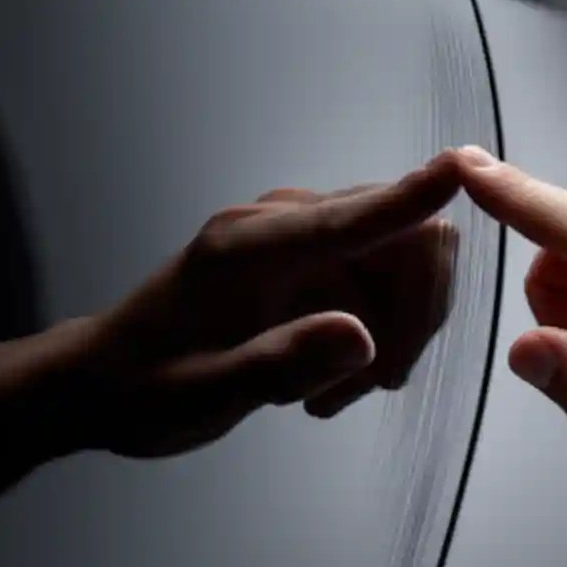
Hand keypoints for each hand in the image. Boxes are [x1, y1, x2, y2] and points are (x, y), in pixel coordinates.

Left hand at [53, 152, 461, 457]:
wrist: (103, 384)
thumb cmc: (143, 389)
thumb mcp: (205, 393)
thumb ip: (280, 362)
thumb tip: (365, 340)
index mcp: (253, 247)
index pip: (351, 215)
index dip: (411, 198)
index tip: (464, 171)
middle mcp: (283, 226)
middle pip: (404, 239)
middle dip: (414, 316)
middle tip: (374, 385)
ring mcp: (300, 240)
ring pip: (403, 266)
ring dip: (394, 336)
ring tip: (331, 395)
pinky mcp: (309, 262)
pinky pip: (380, 286)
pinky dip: (376, 338)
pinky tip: (329, 381)